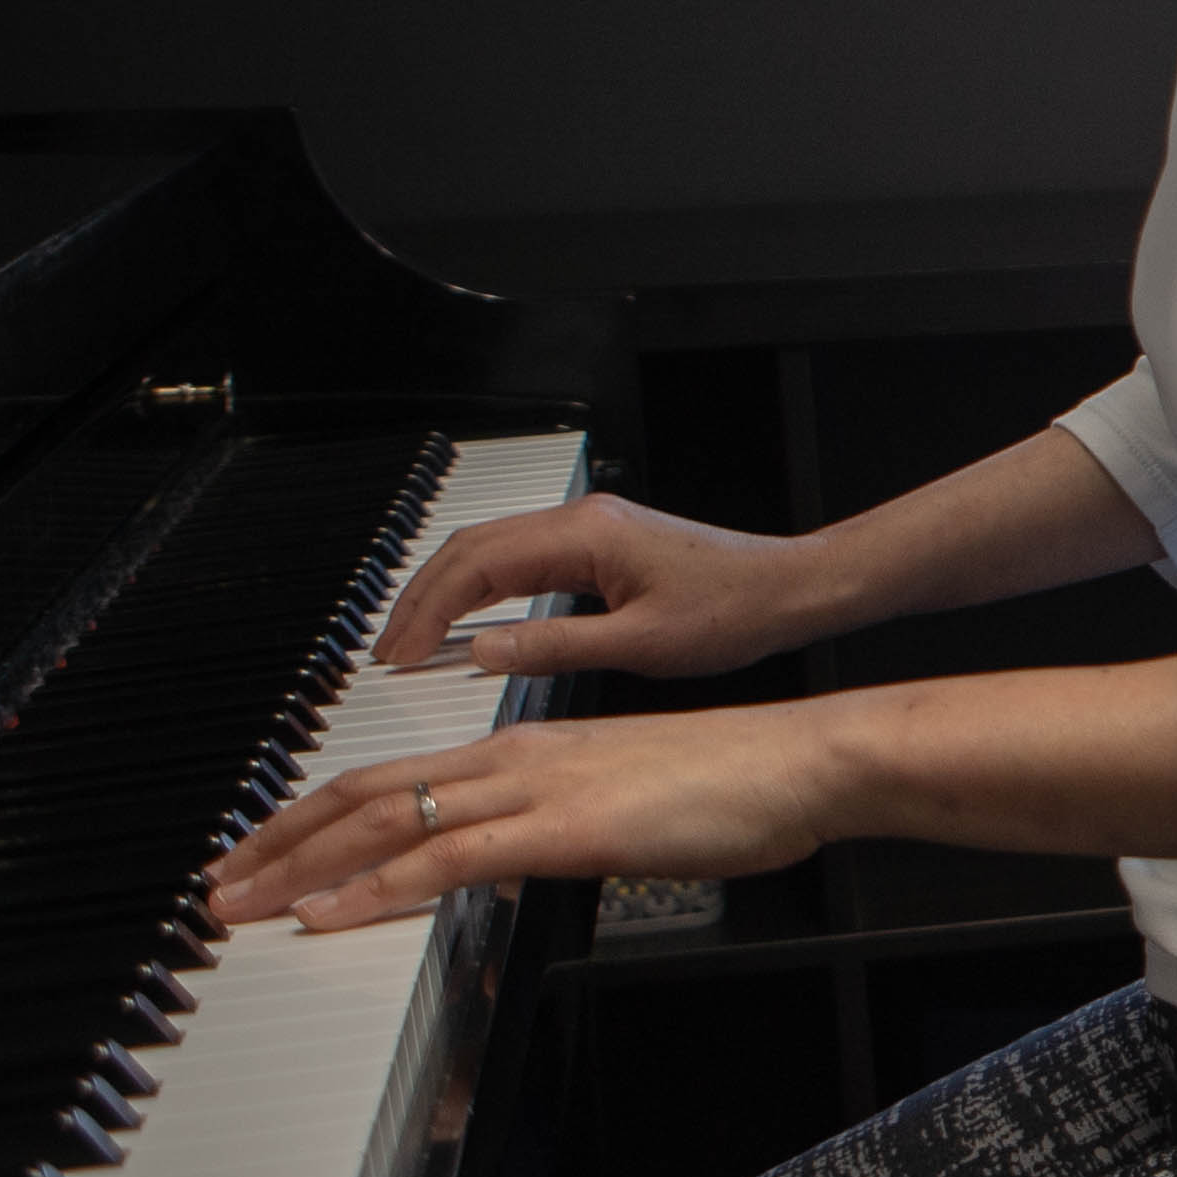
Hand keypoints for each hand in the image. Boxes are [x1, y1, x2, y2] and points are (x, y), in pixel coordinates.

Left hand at [207, 706, 855, 931]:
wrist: (800, 761)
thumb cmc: (735, 780)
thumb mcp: (627, 799)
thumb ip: (562, 821)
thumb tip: (523, 855)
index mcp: (522, 749)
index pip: (389, 776)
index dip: (312, 816)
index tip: (263, 853)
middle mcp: (510, 758)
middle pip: (361, 792)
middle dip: (276, 843)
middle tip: (219, 886)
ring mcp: (532, 789)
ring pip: (383, 820)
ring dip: (299, 868)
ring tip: (243, 907)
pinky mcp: (561, 828)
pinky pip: (446, 857)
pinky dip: (375, 886)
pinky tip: (332, 914)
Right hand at [367, 492, 846, 682]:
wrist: (791, 589)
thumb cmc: (735, 611)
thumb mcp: (640, 646)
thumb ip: (554, 647)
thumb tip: (479, 653)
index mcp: (584, 535)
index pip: (475, 566)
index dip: (426, 612)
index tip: (399, 656)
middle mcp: (581, 520)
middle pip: (470, 548)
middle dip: (419, 598)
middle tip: (386, 652)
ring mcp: (590, 528)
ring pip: (491, 550)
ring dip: (447, 592)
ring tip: (412, 641)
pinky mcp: (601, 544)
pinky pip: (522, 560)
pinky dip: (483, 589)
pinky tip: (469, 623)